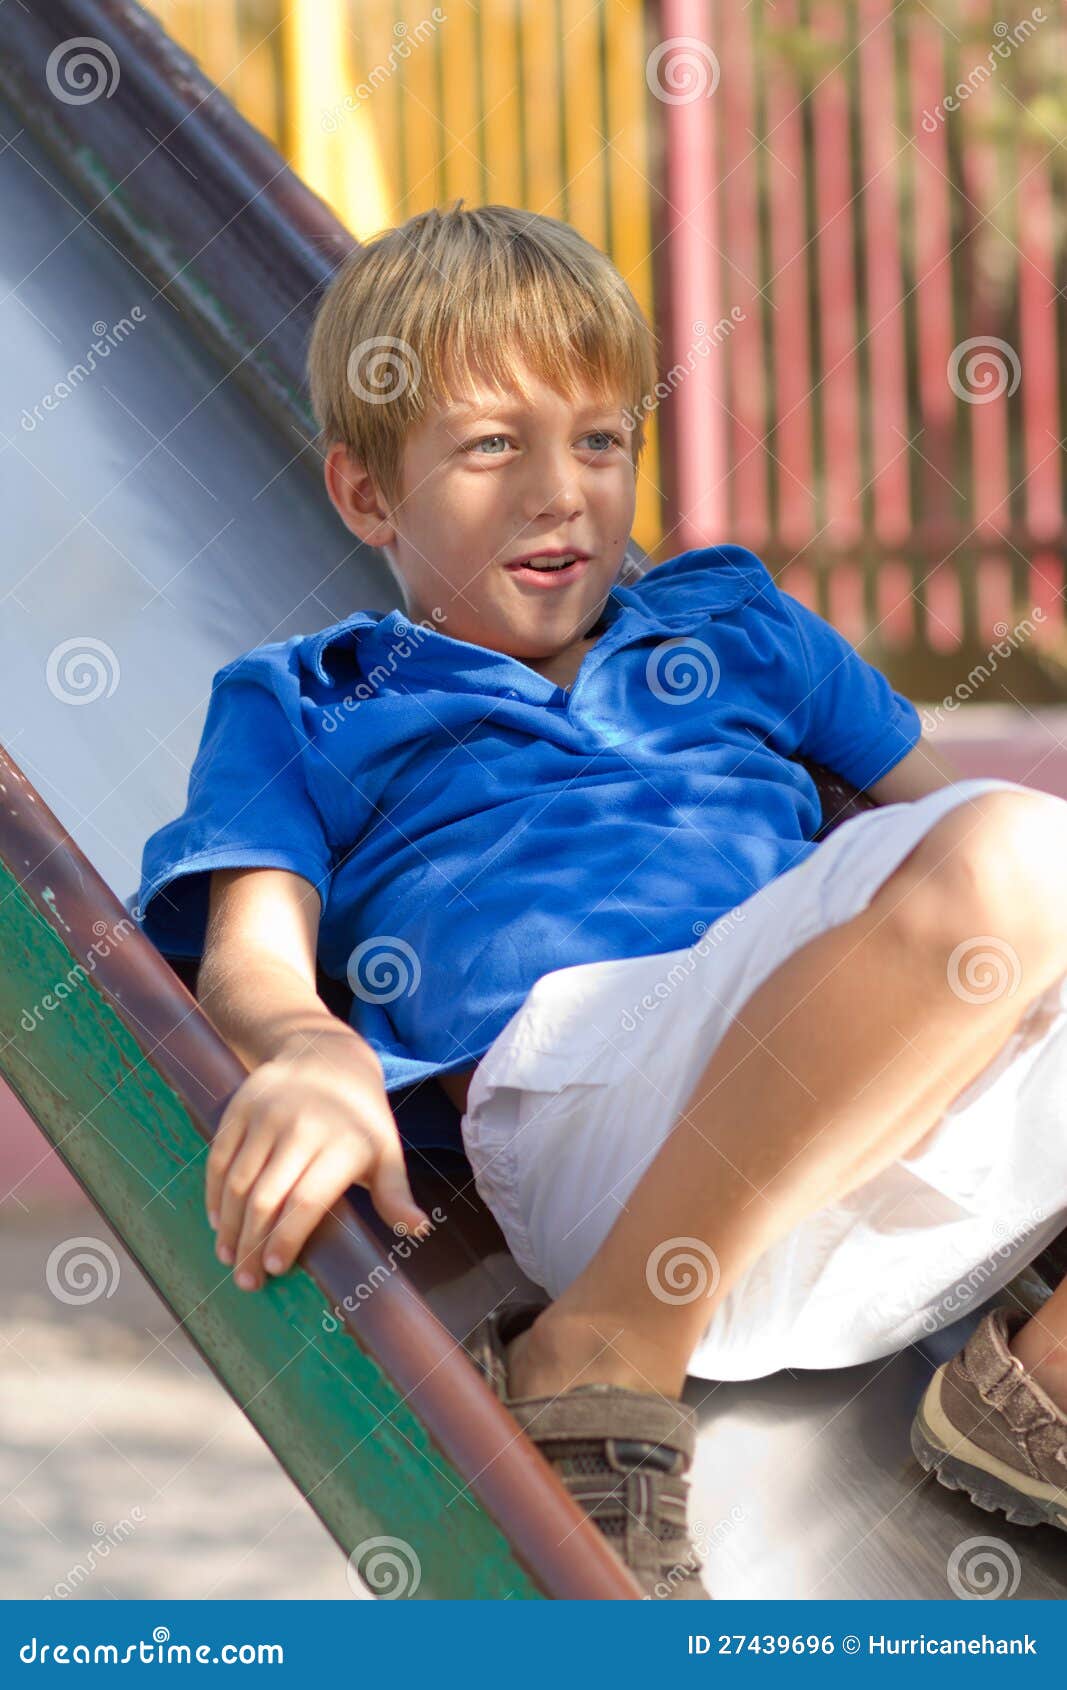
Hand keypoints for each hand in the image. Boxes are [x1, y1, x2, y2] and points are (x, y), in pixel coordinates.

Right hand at [205, 1031, 429, 1290]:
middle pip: (267, 1197)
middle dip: (254, 1244)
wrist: (325, 1054)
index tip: (276, 1269)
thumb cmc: (360, 1117)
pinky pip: (220, 1158)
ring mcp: (266, 1115)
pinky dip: (214, 1194)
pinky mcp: (240, 1107)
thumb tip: (419, 1230)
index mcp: (342, 1143)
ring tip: (229, 1259)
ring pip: (239, 1182)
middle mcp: (302, 1128)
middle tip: (247, 1281)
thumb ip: (395, 1194)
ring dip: (230, 1226)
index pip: (308, 1200)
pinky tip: (218, 1222)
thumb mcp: (385, 1150)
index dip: (288, 1236)